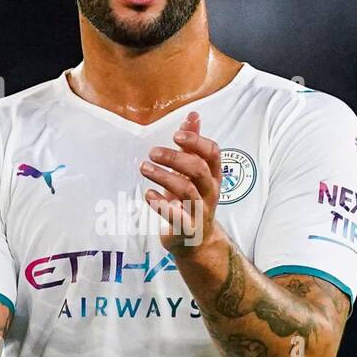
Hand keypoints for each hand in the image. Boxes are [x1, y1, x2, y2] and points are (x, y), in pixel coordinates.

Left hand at [141, 111, 223, 256]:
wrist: (196, 241)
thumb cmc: (192, 199)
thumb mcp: (194, 172)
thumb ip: (192, 145)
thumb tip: (193, 115)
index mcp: (213, 175)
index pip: (213, 153)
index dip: (196, 142)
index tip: (176, 135)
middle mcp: (210, 192)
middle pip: (198, 170)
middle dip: (175, 158)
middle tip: (152, 152)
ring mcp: (200, 211)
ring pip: (186, 191)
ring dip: (163, 177)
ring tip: (143, 167)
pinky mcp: (188, 228)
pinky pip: (177, 217)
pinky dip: (161, 204)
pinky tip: (148, 194)